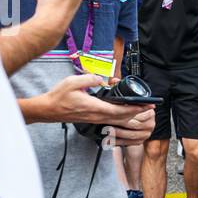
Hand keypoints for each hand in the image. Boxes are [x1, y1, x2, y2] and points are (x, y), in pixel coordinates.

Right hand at [35, 74, 153, 144]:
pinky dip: (120, 114)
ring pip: (118, 119)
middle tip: (149, 106)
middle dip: (137, 112)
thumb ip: (89, 79)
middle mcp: (97, 116)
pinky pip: (111, 118)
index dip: (135, 109)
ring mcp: (95, 119)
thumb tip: (101, 78)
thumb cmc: (59, 97)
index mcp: (95, 108)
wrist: (48, 110)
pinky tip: (123, 108)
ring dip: (130, 113)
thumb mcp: (73, 82)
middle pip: (122, 117)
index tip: (146, 105)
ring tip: (139, 106)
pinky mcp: (93, 119)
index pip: (120, 111)